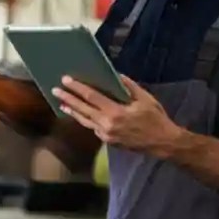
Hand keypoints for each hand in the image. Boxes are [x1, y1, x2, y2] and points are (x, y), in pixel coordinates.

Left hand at [51, 75, 184, 157]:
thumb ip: (129, 86)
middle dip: (67, 99)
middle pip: (82, 109)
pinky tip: (80, 114)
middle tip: (54, 90)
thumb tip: (115, 75)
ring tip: (61, 104)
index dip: (77, 88)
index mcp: (115, 112)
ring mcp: (106, 135)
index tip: (66, 80)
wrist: (163, 143)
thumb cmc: (155, 119)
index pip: (91, 97)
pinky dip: (85, 120)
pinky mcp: (108, 141)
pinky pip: (93, 128)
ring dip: (72, 111)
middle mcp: (107, 125)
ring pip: (84, 121)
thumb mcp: (145, 99)